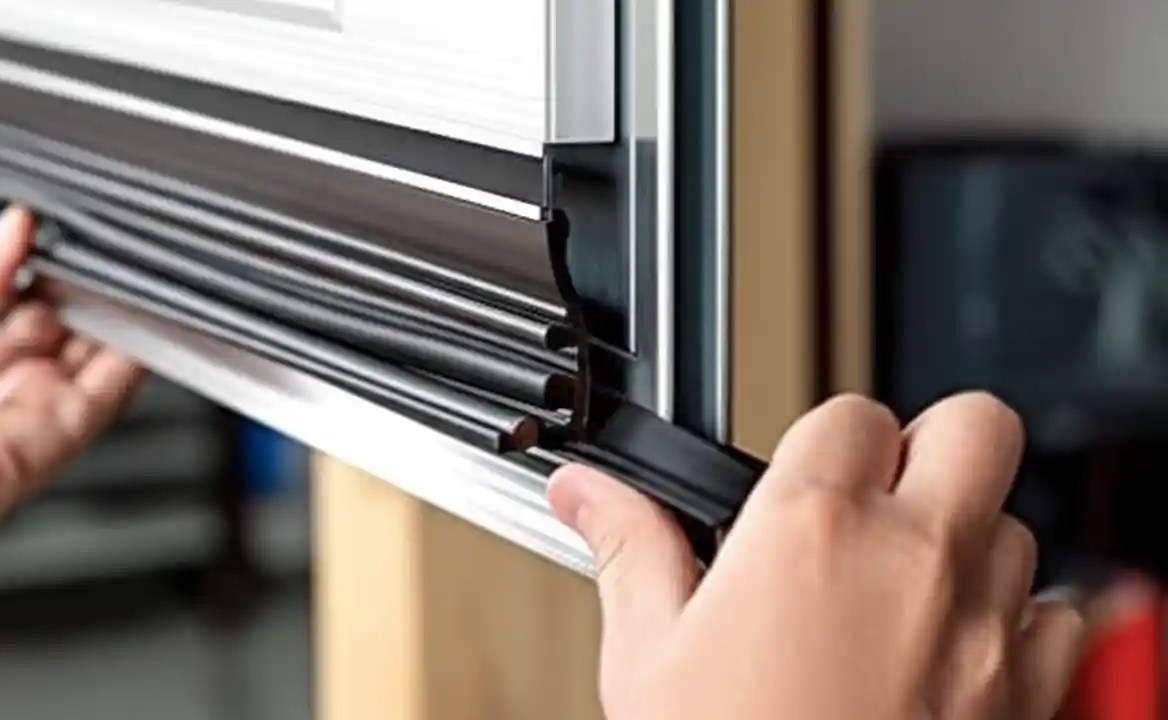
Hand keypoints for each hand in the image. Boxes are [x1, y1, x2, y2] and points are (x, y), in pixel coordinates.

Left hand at [0, 207, 143, 653]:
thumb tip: (15, 230)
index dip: (2, 259)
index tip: (22, 228)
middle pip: (35, 320)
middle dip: (53, 281)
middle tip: (60, 245)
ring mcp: (17, 411)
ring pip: (78, 350)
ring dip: (97, 309)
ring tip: (102, 266)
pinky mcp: (57, 431)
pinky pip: (110, 386)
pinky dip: (134, 349)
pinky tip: (137, 311)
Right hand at [549, 393, 1085, 719]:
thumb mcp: (649, 658)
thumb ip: (628, 548)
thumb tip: (586, 492)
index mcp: (811, 531)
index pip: (850, 414)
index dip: (825, 439)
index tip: (803, 477)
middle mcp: (914, 559)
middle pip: (976, 425)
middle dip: (932, 446)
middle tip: (880, 494)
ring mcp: (982, 624)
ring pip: (1011, 523)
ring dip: (963, 538)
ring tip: (899, 587)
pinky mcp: (1027, 692)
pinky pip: (1052, 617)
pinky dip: (1012, 619)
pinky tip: (950, 647)